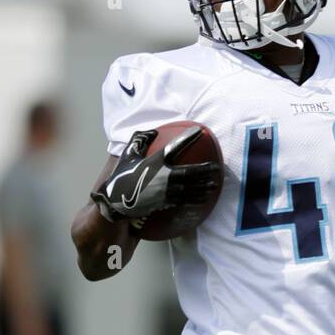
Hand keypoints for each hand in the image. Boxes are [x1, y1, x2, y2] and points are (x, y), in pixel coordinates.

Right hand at [91, 127, 221, 222]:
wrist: (117, 201)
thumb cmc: (123, 176)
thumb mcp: (128, 155)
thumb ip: (139, 140)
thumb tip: (152, 131)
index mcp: (155, 162)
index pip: (175, 147)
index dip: (188, 138)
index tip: (200, 131)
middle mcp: (163, 177)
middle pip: (189, 173)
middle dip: (204, 170)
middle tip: (216, 168)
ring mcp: (166, 192)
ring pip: (190, 188)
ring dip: (203, 186)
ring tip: (214, 184)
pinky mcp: (166, 203)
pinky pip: (185, 200)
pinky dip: (196, 198)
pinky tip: (204, 198)